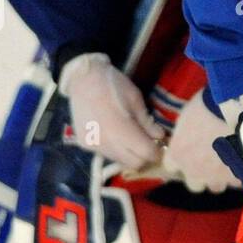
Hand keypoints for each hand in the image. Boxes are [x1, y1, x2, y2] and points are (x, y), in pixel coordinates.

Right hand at [59, 52, 165, 168]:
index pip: (146, 154)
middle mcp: (106, 143)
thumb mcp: (135, 100)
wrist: (82, 79)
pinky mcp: (85, 145)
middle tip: (148, 144)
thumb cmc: (113, 85)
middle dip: (144, 157)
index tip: (160, 145)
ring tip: (131, 139)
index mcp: (121, 129)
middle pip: (134, 163)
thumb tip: (159, 137)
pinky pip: (105, 154)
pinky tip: (114, 135)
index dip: (157, 152)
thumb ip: (147, 122)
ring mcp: (94, 145)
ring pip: (119, 160)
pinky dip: (114, 150)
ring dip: (129, 154)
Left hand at [162, 92, 238, 192]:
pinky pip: (235, 182)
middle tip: (210, 158)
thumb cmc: (212, 107)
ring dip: (219, 177)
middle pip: (193, 184)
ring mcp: (217, 179)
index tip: (187, 150)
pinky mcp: (237, 180)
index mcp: (178, 154)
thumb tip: (189, 130)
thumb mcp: (191, 113)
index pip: (170, 166)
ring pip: (215, 186)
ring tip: (229, 161)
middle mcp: (194, 172)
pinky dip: (238, 174)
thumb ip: (187, 130)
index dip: (180, 157)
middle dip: (200, 173)